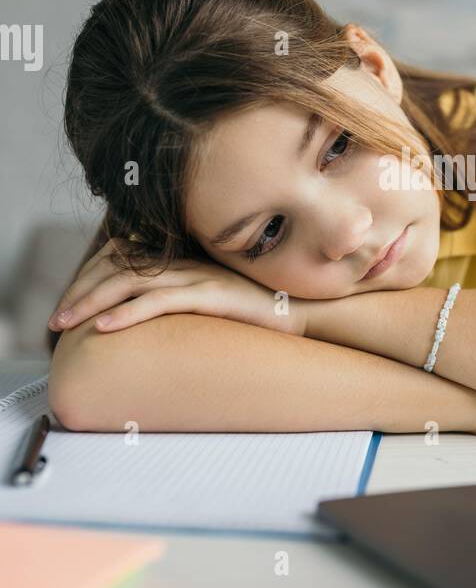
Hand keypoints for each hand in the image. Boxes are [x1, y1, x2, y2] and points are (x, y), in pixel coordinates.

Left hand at [47, 238, 309, 337]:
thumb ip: (189, 299)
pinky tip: (105, 327)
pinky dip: (128, 313)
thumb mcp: (218, 301)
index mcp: (185, 261)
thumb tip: (160, 316)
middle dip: (81, 293)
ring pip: (131, 283)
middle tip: (55, 320)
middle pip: (118, 269)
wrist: (308, 309)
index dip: (91, 280)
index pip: (124, 260)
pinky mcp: (212, 294)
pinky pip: (160, 301)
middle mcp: (187, 263)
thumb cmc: (266, 309)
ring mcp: (199, 276)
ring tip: (66, 323)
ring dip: (92, 304)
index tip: (71, 306)